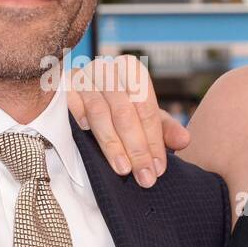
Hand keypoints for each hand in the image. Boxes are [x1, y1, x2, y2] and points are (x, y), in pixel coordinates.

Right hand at [66, 54, 187, 187]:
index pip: (146, 110)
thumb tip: (185, 141)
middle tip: (143, 177)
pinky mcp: (62, 86)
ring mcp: (84, 76)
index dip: (154, 141)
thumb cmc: (118, 107)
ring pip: (100, 112)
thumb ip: (164, 129)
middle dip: (136, 148)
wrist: (82, 92)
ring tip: (123, 169)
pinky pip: (72, 104)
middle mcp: (108, 69)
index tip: (158, 169)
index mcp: (132, 71)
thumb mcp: (144, 116)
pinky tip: (87, 137)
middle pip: (125, 113)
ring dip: (112, 144)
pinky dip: (80, 119)